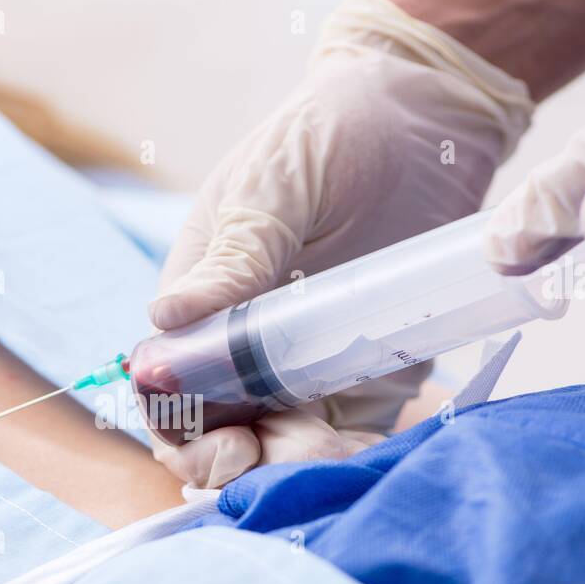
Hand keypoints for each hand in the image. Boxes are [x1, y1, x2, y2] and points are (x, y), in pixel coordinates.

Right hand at [151, 0, 532, 486]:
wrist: (421, 116)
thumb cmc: (327, 135)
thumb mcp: (270, 188)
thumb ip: (233, 258)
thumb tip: (163, 319)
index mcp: (202, 303)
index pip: (168, 387)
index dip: (179, 427)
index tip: (220, 436)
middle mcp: (244, 348)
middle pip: (215, 432)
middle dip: (232, 464)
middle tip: (267, 457)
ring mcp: (305, 366)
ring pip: (278, 447)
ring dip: (292, 467)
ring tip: (326, 453)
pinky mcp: (366, 373)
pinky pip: (349, 435)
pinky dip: (349, 459)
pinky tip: (361, 458)